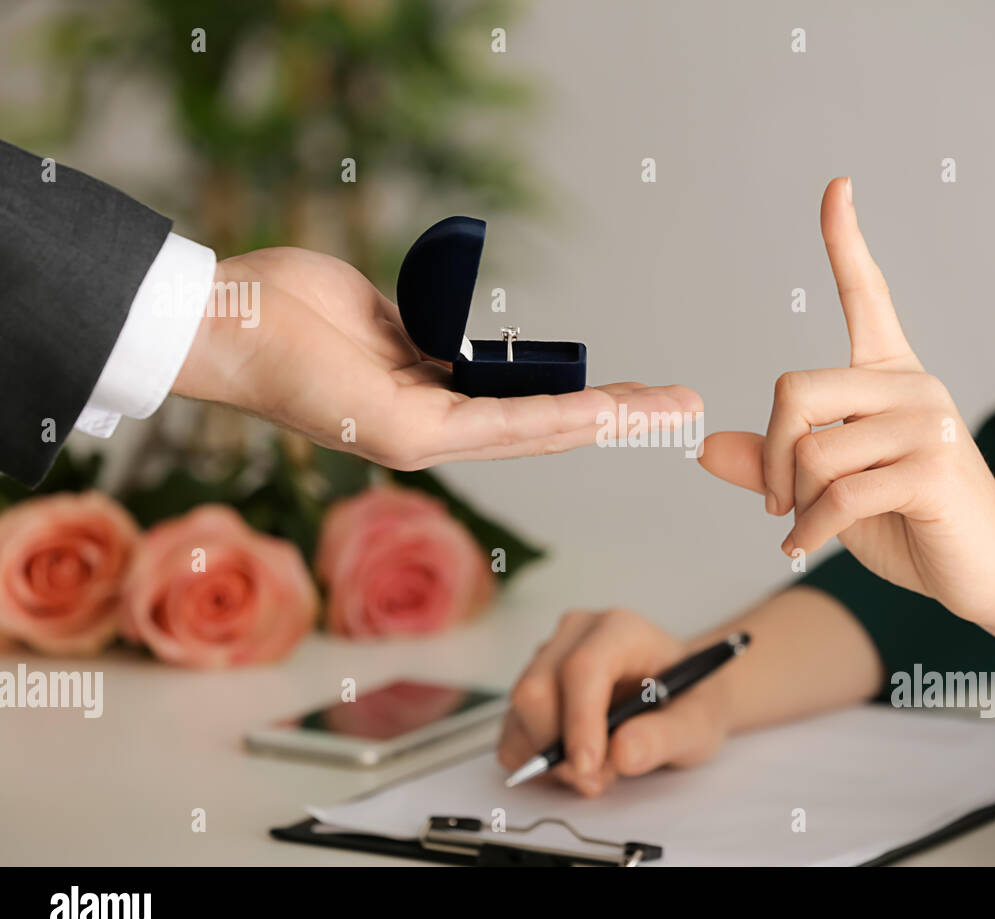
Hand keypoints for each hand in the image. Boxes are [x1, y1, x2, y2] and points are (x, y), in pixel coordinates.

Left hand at [173, 247, 700, 466]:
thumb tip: (453, 343)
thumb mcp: (376, 319)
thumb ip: (425, 339)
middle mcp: (429, 431)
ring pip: (535, 431)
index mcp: (423, 403)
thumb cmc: (285, 310)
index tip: (634, 396)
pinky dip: (558, 416)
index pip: (521, 412)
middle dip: (618, 418)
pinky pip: (500, 423)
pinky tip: (606, 410)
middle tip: (682, 409)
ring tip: (668, 410)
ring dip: (608, 419)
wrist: (220, 320)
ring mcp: (421, 438)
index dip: (584, 405)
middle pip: (543, 428)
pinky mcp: (408, 434)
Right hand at [497, 609, 730, 796]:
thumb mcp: (698, 722)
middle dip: (560, 748)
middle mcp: (575, 636)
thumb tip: (622, 752)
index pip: (583, 668)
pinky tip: (574, 764)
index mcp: (620, 630)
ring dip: (549, 759)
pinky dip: (534, 761)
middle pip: (536, 690)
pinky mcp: (532, 690)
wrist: (681, 698)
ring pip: (519, 714)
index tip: (589, 767)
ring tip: (598, 771)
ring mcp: (547, 660)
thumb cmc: (689, 701)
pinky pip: (512, 732)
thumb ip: (666, 736)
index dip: (580, 720)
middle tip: (600, 779)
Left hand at [699, 179, 994, 696]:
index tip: (836, 186)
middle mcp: (911, 386)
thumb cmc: (910, 526)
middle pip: (793, 390)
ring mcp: (925, 423)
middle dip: (767, 454)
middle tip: (773, 499)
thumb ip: (772, 464)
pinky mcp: (931, 467)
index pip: (866, 295)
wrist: (989, 577)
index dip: (845, 240)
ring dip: (792, 502)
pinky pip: (837, 494)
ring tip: (805, 526)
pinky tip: (805, 546)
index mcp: (891, 378)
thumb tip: (704, 448)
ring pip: (811, 450)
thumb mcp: (827, 491)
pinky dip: (809, 531)